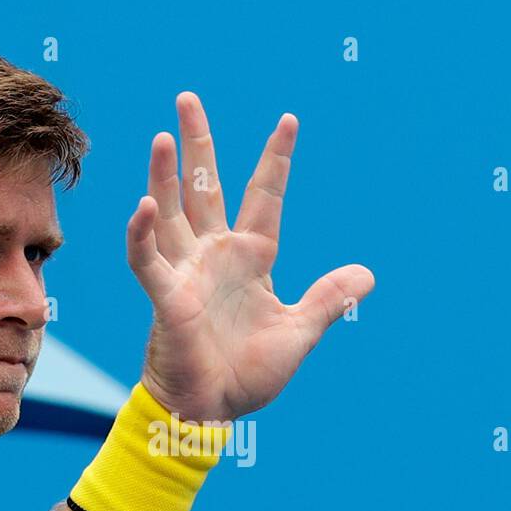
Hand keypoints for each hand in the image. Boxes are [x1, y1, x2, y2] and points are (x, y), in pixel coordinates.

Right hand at [127, 91, 374, 424]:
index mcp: (251, 259)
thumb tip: (368, 275)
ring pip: (172, 212)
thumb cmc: (247, 374)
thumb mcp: (298, 334)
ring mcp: (187, 273)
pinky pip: (148, 260)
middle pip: (205, 187)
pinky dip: (142, 234)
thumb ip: (328, 300)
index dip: (275, 159)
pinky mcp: (166, 297)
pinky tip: (143, 206)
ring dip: (164, 176)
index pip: (264, 197)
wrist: (212, 411)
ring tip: (162, 136)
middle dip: (197, 143)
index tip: (289, 121)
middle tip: (187, 98)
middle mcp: (215, 256)